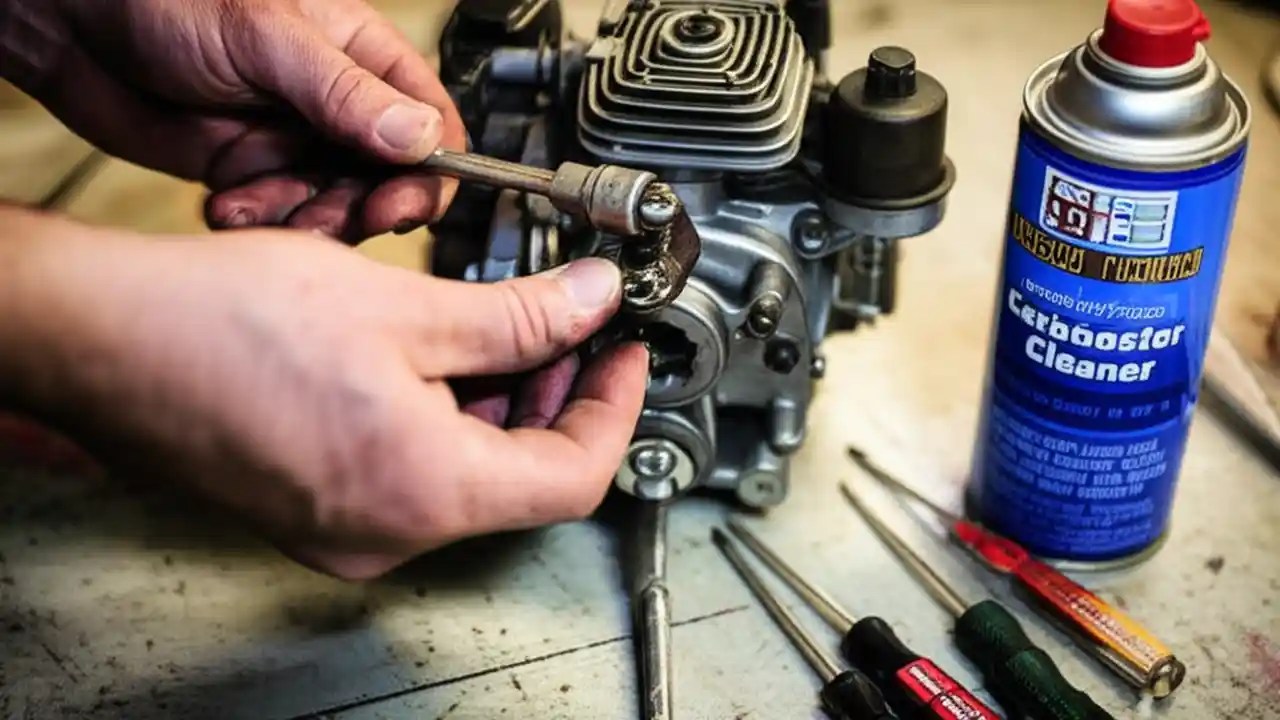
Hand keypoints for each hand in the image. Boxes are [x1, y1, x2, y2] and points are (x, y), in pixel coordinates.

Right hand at [0, 210, 647, 579]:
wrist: (99, 339)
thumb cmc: (218, 327)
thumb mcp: (403, 306)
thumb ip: (518, 317)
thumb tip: (590, 305)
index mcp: (425, 491)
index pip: (573, 475)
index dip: (614, 407)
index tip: (623, 354)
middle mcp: (387, 533)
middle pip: (520, 478)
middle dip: (556, 396)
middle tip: (567, 327)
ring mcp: (345, 531)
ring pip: (464, 474)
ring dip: (497, 402)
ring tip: (499, 325)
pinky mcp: (312, 512)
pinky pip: (410, 474)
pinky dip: (442, 419)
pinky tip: (434, 355)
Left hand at [2, 0, 464, 239]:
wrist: (70, 22)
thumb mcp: (266, 38)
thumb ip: (345, 93)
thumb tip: (419, 137)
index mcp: (361, 56)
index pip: (431, 124)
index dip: (429, 173)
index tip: (402, 206)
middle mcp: (337, 104)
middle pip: (388, 179)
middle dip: (363, 208)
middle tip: (334, 221)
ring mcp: (294, 140)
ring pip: (334, 206)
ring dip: (306, 221)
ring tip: (260, 208)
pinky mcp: (252, 172)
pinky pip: (280, 216)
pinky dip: (260, 222)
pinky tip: (227, 207)